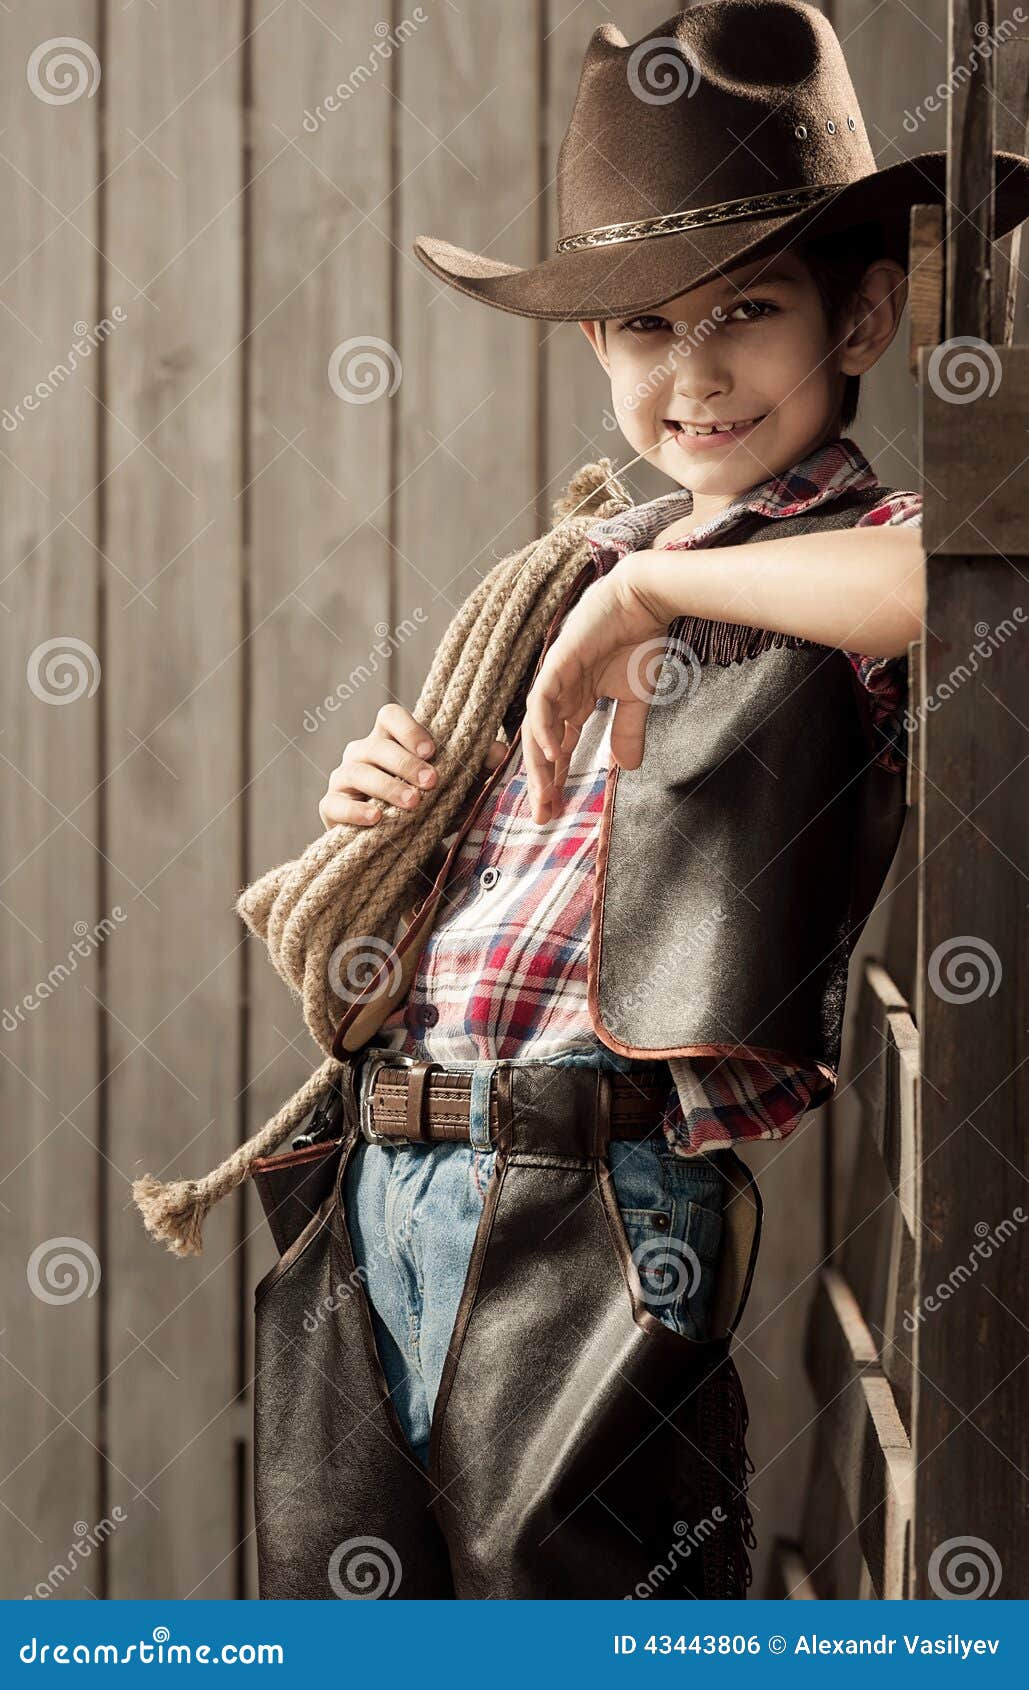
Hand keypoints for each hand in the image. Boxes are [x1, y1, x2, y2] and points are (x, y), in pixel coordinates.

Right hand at [319, 703, 506, 829]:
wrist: (404, 849)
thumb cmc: (430, 807)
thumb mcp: (458, 787)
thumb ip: (478, 767)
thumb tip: (501, 752)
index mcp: (389, 739)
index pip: (389, 716)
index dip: (409, 729)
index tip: (433, 751)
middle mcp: (362, 753)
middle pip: (375, 745)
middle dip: (405, 763)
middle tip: (432, 782)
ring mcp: (343, 779)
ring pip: (357, 772)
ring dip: (387, 786)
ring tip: (413, 804)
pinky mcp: (331, 808)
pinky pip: (336, 804)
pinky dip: (356, 811)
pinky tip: (378, 819)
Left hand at [522, 566, 671, 822]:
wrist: (646, 599)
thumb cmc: (640, 640)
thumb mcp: (635, 699)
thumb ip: (627, 731)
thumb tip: (627, 769)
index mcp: (575, 701)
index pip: (558, 748)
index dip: (555, 780)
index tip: (555, 812)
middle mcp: (560, 693)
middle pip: (542, 744)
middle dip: (541, 782)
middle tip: (543, 817)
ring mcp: (556, 676)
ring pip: (537, 726)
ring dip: (538, 761)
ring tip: (544, 793)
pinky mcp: (559, 661)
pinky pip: (544, 699)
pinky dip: (544, 727)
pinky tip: (551, 753)